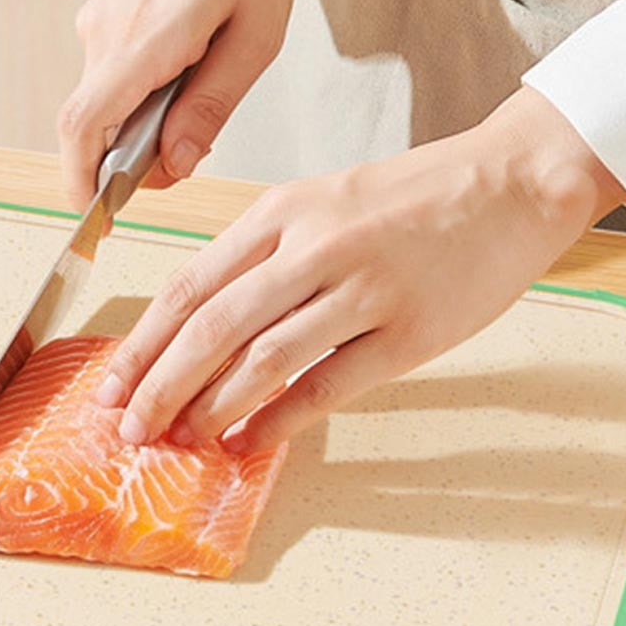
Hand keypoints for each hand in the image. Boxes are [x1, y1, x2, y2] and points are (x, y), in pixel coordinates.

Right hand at [57, 0, 294, 210]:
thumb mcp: (256, 35)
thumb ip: (211, 105)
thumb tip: (174, 165)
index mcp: (146, 38)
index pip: (84, 125)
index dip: (81, 179)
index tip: (98, 214)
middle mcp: (107, 33)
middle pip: (95, 123)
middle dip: (130, 157)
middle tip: (190, 149)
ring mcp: (100, 22)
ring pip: (105, 100)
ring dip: (141, 121)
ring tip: (203, 87)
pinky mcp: (105, 15)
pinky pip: (111, 74)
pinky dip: (139, 93)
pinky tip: (187, 68)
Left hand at [94, 87, 625, 453]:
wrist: (512, 182)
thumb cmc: (412, 198)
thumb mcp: (321, 201)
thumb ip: (264, 255)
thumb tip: (201, 327)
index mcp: (281, 213)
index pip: (189, 285)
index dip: (143, 342)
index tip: (113, 384)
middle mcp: (313, 248)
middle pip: (212, 327)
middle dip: (161, 385)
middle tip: (131, 429)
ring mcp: (362, 290)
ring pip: (264, 359)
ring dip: (213, 408)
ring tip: (183, 441)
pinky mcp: (409, 333)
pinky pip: (328, 385)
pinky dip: (281, 420)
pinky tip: (250, 443)